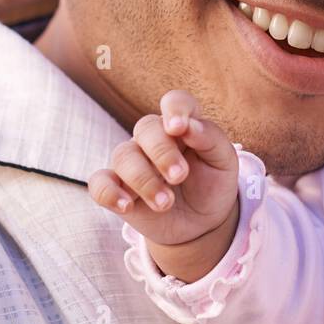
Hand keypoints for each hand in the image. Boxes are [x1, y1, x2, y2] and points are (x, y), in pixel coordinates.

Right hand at [88, 90, 239, 280]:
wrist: (202, 222)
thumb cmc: (212, 184)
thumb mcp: (224, 162)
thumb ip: (210, 138)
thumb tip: (189, 126)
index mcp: (182, 126)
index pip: (175, 102)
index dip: (174, 109)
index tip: (178, 128)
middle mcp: (153, 139)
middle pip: (145, 128)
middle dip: (162, 153)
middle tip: (180, 177)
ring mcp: (132, 162)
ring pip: (123, 156)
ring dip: (144, 180)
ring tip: (166, 203)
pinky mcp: (117, 188)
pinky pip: (99, 183)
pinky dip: (109, 193)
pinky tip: (128, 205)